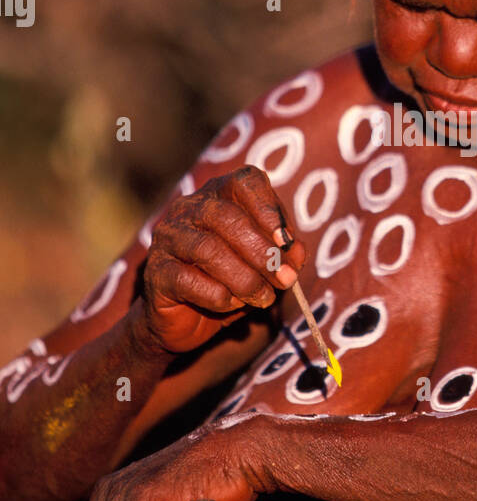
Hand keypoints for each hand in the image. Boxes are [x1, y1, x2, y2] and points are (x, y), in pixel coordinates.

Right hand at [141, 164, 305, 353]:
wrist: (186, 320)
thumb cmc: (230, 282)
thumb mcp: (264, 267)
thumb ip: (283, 255)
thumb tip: (297, 253)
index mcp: (219, 195)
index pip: (244, 181)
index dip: (269, 209)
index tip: (286, 242)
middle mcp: (189, 208)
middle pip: (227, 217)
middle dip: (262, 252)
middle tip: (284, 279)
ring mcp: (168, 238)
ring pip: (208, 249)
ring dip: (245, 278)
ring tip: (264, 298)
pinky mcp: (156, 271)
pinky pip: (188, 280)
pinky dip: (217, 295)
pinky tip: (230, 304)